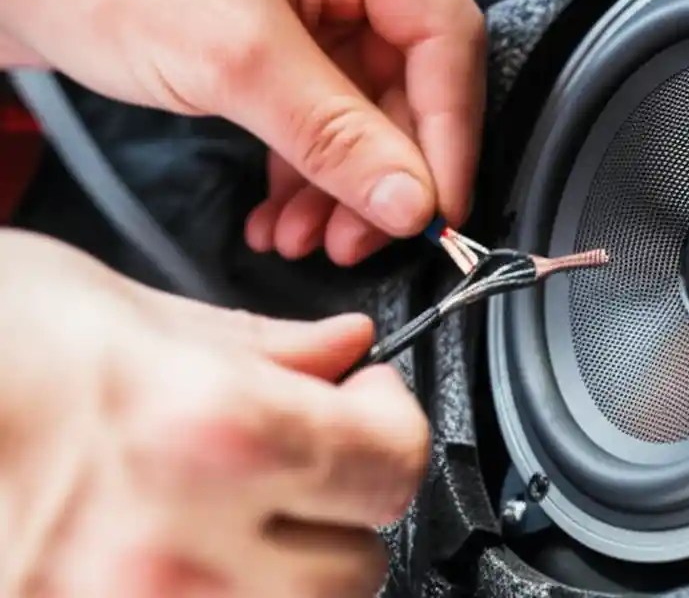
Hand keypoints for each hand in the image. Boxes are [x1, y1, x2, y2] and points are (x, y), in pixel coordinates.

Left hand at [0, 0, 485, 265]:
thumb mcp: (234, 55)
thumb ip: (335, 137)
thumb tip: (409, 198)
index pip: (444, 36)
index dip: (447, 132)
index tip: (434, 208)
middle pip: (403, 78)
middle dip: (380, 170)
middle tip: (363, 234)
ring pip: (356, 104)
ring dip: (336, 180)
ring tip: (309, 235)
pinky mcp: (263, 28)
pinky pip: (310, 106)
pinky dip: (299, 165)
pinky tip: (281, 210)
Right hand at [0, 230, 429, 596]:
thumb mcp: (110, 304)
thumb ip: (255, 341)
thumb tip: (344, 352)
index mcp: (204, 430)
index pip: (394, 461)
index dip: (392, 425)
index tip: (367, 408)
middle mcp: (178, 548)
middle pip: (360, 560)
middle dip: (345, 508)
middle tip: (302, 466)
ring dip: (293, 572)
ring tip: (234, 519)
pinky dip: (225, 594)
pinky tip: (182, 561)